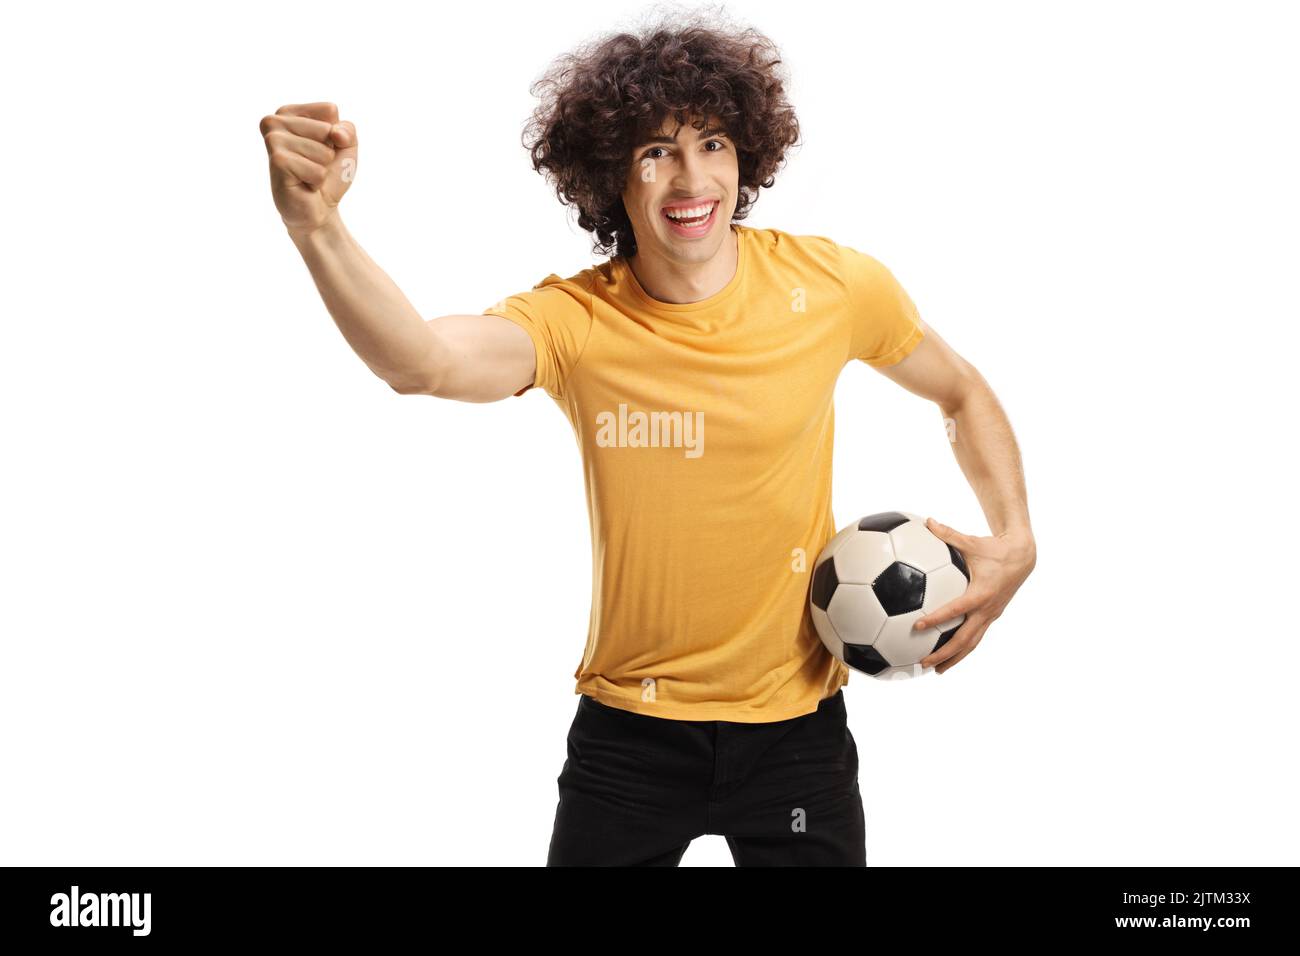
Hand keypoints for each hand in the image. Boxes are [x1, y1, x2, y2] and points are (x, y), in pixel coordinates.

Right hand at [259, 102, 357, 236]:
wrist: (319, 208)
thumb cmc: (329, 175)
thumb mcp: (346, 146)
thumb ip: (348, 130)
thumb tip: (335, 133)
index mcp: (288, 112)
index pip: (329, 110)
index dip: (336, 135)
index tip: (322, 149)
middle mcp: (274, 122)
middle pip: (327, 130)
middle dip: (328, 153)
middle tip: (313, 165)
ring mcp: (273, 140)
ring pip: (322, 151)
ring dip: (322, 169)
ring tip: (307, 175)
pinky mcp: (277, 161)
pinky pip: (317, 170)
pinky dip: (316, 181)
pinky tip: (302, 184)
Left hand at [915, 517, 1035, 673]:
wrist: (1023, 557)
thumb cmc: (995, 548)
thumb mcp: (971, 541)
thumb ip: (947, 534)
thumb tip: (926, 521)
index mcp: (981, 593)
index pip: (955, 610)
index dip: (936, 619)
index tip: (917, 626)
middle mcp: (987, 609)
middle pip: (964, 639)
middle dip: (944, 653)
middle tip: (923, 662)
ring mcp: (991, 616)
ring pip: (972, 644)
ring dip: (953, 658)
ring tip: (934, 670)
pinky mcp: (992, 617)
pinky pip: (976, 637)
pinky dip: (962, 649)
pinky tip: (946, 656)